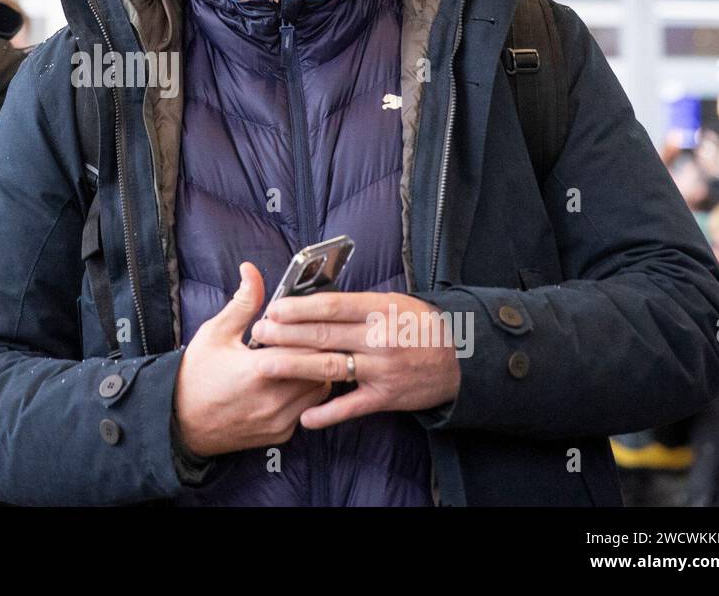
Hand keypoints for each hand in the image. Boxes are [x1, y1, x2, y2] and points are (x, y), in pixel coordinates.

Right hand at [173, 262, 330, 456]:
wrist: (179, 422)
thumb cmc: (195, 375)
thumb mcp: (215, 333)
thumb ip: (242, 302)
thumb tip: (252, 271)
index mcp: (257, 371)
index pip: (307, 346)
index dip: (309, 330)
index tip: (304, 320)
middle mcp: (272, 400)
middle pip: (319, 368)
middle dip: (317, 348)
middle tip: (310, 334)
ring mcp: (278, 420)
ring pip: (320, 389)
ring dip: (315, 371)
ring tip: (299, 355)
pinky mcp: (281, 433)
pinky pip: (308, 409)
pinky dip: (306, 393)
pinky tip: (291, 379)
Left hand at [250, 291, 461, 428]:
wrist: (459, 357)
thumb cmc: (416, 324)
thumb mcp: (390, 302)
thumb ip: (353, 304)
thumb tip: (309, 301)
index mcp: (378, 309)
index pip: (330, 306)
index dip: (298, 308)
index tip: (272, 309)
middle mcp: (379, 338)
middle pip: (323, 335)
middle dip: (285, 334)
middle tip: (259, 334)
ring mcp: (382, 369)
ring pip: (330, 367)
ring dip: (294, 367)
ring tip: (265, 365)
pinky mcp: (385, 397)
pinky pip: (351, 407)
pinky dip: (326, 414)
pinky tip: (304, 417)